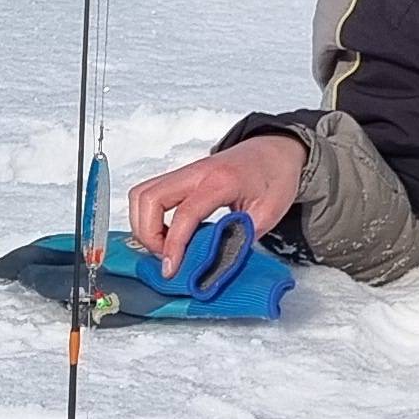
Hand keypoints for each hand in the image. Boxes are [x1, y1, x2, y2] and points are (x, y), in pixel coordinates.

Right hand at [129, 131, 303, 255]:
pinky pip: (150, 194)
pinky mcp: (181, 178)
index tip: (172, 269)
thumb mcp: (269, 213)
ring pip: (142, 194)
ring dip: (144, 224)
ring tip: (165, 247)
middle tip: (166, 257)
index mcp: (220, 181)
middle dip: (148, 234)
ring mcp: (185, 173)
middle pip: (149, 198)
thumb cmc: (275, 177)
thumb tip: (216, 263)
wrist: (276, 150)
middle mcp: (196, 172)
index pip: (185, 214)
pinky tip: (168, 234)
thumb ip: (242, 237)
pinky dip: (149, 216)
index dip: (173, 245)